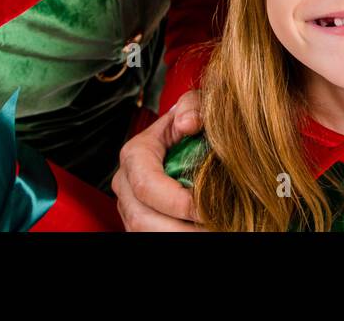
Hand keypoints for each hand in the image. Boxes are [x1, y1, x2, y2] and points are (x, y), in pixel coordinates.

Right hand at [111, 89, 203, 230]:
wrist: (188, 142)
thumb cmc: (193, 126)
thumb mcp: (196, 106)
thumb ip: (194, 106)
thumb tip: (189, 123)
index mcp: (135, 155)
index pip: (148, 186)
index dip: (178, 201)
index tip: (208, 207)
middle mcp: (126, 185)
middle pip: (145, 219)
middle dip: (183, 227)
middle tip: (217, 225)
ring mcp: (130, 208)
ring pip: (149, 234)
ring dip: (183, 234)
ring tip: (214, 228)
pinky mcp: (141, 225)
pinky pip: (156, 238)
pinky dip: (180, 235)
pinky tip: (203, 229)